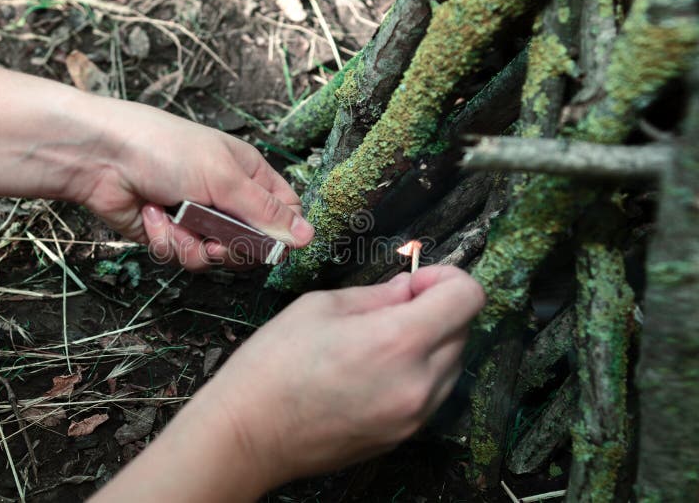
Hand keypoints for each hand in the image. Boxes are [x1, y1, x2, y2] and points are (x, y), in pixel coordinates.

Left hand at [73, 97, 313, 269]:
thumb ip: (266, 213)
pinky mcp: (171, 235)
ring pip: (216, 257)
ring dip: (194, 244)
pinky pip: (184, 256)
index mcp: (248, 174)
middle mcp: (227, 198)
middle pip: (252, 244)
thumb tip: (308, 237)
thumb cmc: (164, 149)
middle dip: (232, 247)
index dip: (281, 234)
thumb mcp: (224, 177)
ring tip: (176, 221)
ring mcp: (198, 218)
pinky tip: (153, 217)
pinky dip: (167, 241)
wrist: (101, 157)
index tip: (269, 245)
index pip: (284, 213)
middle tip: (217, 240)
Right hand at [92, 267, 483, 501]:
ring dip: (432, 342)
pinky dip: (420, 372)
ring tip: (382, 341)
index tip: (415, 281)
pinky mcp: (404, 436)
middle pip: (464, 330)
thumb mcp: (319, 308)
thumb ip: (376, 295)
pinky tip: (378, 369)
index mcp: (398, 341)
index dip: (446, 278)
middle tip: (393, 306)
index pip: (467, 298)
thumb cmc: (272, 366)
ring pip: (453, 364)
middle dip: (437, 308)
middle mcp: (419, 382)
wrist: (248, 436)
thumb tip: (408, 290)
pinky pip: (433, 394)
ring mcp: (414, 417)